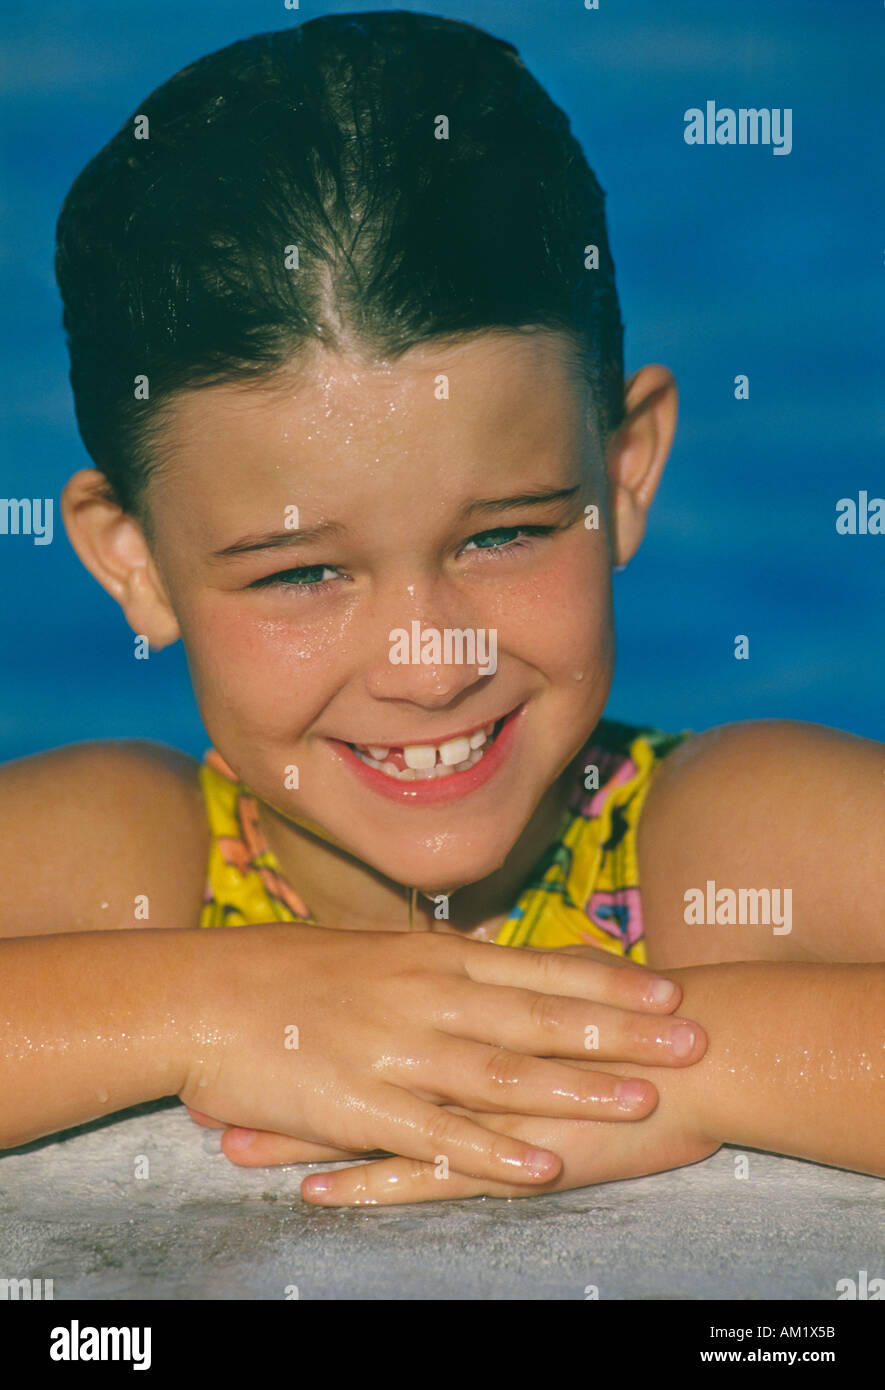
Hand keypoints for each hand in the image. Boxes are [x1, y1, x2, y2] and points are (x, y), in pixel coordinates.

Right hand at [181, 927, 706, 1183]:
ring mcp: (394, 1051)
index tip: (668, 987)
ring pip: (501, 1073)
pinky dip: (495, 1151)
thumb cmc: (286, 970)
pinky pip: (438, 1134)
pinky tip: (543, 1167)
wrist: (201, 996)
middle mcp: (424, 997)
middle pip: (538, 1017)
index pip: (537, 968)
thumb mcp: (374, 950)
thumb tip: (495, 961)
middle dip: (621, 1031)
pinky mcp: (358, 1105)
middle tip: (691, 1039)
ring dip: (576, 1088)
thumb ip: (438, 962)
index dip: (607, 981)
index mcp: (430, 957)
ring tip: (641, 1100)